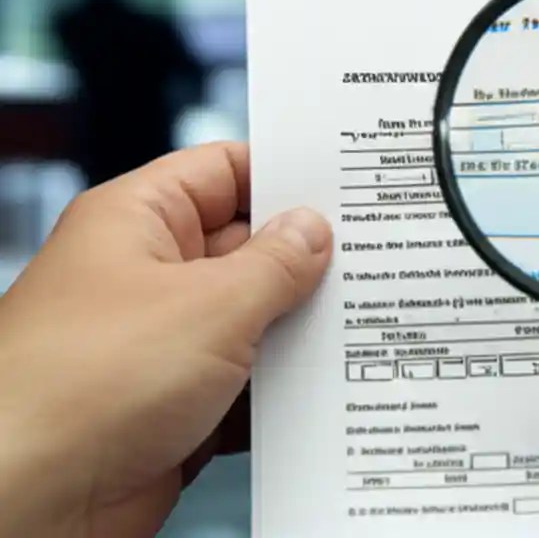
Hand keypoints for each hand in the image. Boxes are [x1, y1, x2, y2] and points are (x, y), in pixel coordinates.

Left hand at [0, 142, 331, 537]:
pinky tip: (323, 392)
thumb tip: (311, 232)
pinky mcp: (174, 409)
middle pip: (246, 248)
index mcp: (136, 222)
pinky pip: (244, 388)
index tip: (347, 187)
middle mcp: (144, 277)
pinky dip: (281, 393)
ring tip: (359, 327)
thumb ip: (276, 263)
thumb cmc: (81, 387)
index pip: (223, 170)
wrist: (28, 502)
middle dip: (306, 261)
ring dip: (298, 334)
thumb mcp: (210, 305)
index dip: (284, 173)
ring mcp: (160, 345)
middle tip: (371, 263)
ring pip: (252, 322)